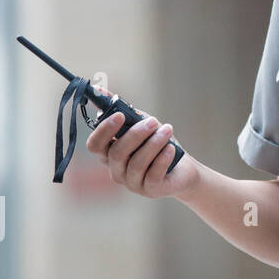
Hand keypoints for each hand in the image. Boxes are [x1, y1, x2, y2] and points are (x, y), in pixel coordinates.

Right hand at [84, 85, 198, 198]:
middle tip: (153, 121)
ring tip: (168, 130)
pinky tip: (171, 148)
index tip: (120, 115)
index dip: (104, 130)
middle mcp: (116, 170)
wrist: (183, 169)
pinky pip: (153, 174)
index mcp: (109, 154)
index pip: (95, 145)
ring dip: (154, 143)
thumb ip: (122, 110)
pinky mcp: (150, 190)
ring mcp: (132, 183)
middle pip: (117, 153)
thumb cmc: (158, 144)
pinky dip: (162, 158)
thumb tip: (98, 89)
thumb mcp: (141, 124)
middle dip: (136, 134)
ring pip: (137, 163)